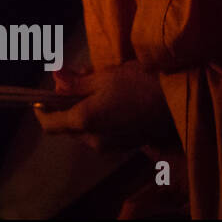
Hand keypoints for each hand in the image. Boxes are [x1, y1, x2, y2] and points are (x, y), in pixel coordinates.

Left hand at [33, 61, 171, 151]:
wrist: (182, 101)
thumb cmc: (140, 83)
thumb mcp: (104, 76)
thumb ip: (75, 81)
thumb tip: (53, 75)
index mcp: (85, 122)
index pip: (50, 125)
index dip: (41, 111)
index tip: (39, 97)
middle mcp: (95, 140)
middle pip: (68, 125)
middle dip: (67, 103)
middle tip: (76, 77)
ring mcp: (111, 146)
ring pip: (86, 128)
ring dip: (84, 108)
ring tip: (96, 81)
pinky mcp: (126, 146)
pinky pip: (102, 132)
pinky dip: (99, 116)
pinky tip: (111, 96)